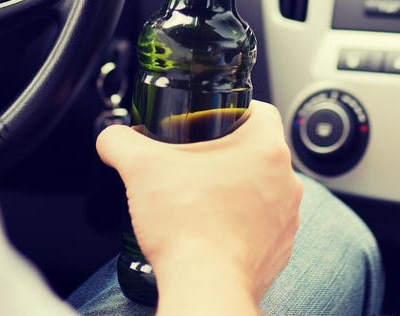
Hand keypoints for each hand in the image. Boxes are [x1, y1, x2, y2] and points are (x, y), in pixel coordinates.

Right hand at [97, 101, 301, 313]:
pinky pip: (263, 224)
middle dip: (228, 152)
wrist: (203, 288)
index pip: (261, 110)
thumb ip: (121, 142)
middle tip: (196, 160)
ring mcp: (287, 219)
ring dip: (237, 188)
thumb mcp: (141, 168)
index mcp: (267, 149)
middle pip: (259, 150)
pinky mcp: (279, 250)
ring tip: (201, 196)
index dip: (234, 110)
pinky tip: (211, 227)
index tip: (212, 120)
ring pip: (263, 188)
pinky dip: (241, 222)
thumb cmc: (186, 227)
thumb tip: (112, 138)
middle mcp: (286, 181)